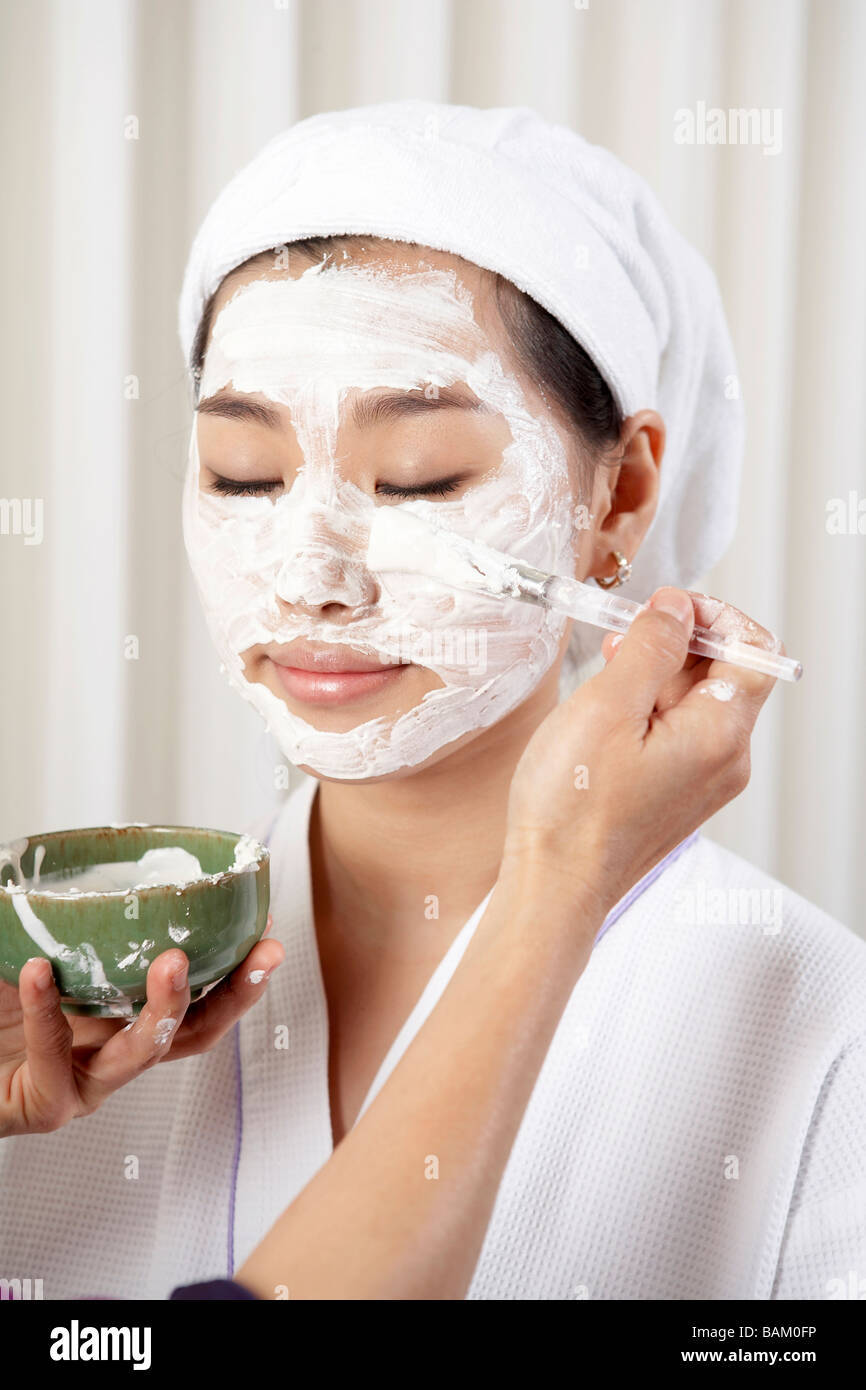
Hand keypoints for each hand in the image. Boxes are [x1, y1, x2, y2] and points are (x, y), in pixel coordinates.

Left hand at [0, 914, 284, 1136]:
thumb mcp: (27, 946)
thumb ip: (57, 914)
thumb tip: (77, 852)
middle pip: (195, 1034)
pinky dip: (46, 1013)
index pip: (197, 1003)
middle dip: (236, 994)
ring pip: (142, 1055)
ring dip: (165, 1008)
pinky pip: (54, 1060)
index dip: (237, 971)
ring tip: (170, 962)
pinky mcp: (43, 1105)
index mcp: (118, 1020)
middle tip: (260, 951)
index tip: (267, 928)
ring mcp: (82, 1084)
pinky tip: (37, 973)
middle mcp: (110, 1054)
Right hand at [502, 587, 780, 911]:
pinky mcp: (679, 797)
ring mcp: (705, 783)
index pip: (755, 652)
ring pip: (699, 705)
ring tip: (607, 675)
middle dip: (679, 644)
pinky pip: (680, 736)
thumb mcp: (608, 705)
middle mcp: (726, 762)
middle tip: (624, 636)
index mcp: (720, 735)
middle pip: (726, 676)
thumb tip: (677, 608)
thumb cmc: (574, 807)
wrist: (555, 884)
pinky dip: (651, 712)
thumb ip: (652, 648)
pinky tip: (607, 715)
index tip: (668, 608)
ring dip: (659, 677)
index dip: (716, 617)